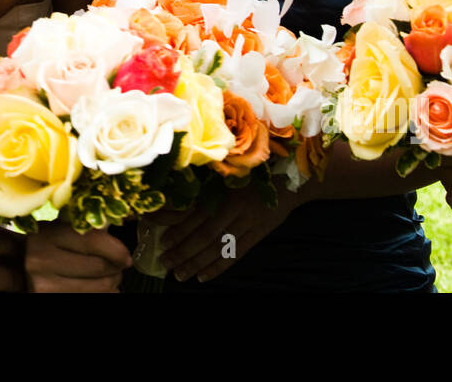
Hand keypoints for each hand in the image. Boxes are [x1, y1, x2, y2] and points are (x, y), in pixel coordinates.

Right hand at [25, 225, 131, 291]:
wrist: (15, 268)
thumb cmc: (45, 247)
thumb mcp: (60, 232)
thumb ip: (84, 233)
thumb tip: (120, 244)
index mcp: (47, 234)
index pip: (93, 241)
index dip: (117, 250)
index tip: (126, 255)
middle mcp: (41, 260)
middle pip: (99, 267)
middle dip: (116, 268)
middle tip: (119, 267)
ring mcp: (43, 284)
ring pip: (98, 287)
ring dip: (112, 283)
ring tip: (111, 279)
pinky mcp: (46, 298)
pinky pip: (89, 298)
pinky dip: (102, 294)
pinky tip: (99, 289)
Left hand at [159, 184, 302, 282]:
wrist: (289, 179)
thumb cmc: (251, 174)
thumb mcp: (228, 176)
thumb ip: (207, 189)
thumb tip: (175, 205)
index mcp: (224, 189)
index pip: (197, 214)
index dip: (179, 229)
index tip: (163, 241)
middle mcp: (235, 207)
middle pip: (205, 234)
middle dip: (184, 250)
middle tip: (165, 262)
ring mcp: (248, 222)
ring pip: (219, 247)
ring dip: (197, 263)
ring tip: (180, 274)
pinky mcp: (259, 233)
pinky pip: (236, 254)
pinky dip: (219, 266)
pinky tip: (204, 276)